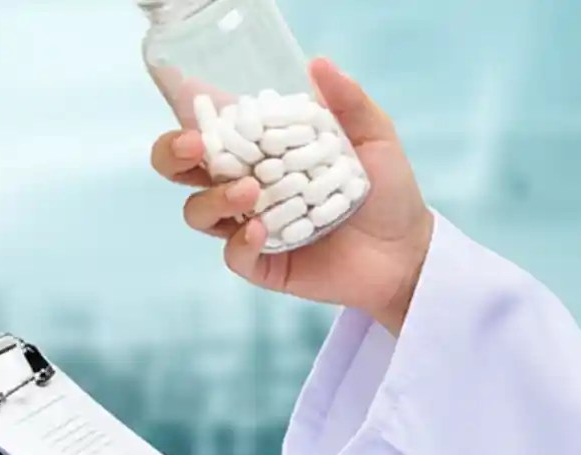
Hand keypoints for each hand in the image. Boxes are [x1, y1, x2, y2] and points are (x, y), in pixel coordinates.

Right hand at [150, 58, 433, 334]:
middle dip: (172, 154)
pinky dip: (240, 242)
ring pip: (199, 212)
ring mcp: (250, 226)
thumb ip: (347, 102)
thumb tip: (317, 63)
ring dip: (213, 198)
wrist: (407, 251)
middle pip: (183, 170)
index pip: (212, 129)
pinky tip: (260, 229)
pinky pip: (233, 254)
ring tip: (249, 191)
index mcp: (263, 151)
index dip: (191, 116)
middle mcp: (247, 186)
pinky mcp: (263, 264)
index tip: (194, 101)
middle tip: (192, 146)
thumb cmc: (388, 191)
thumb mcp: (374, 138)